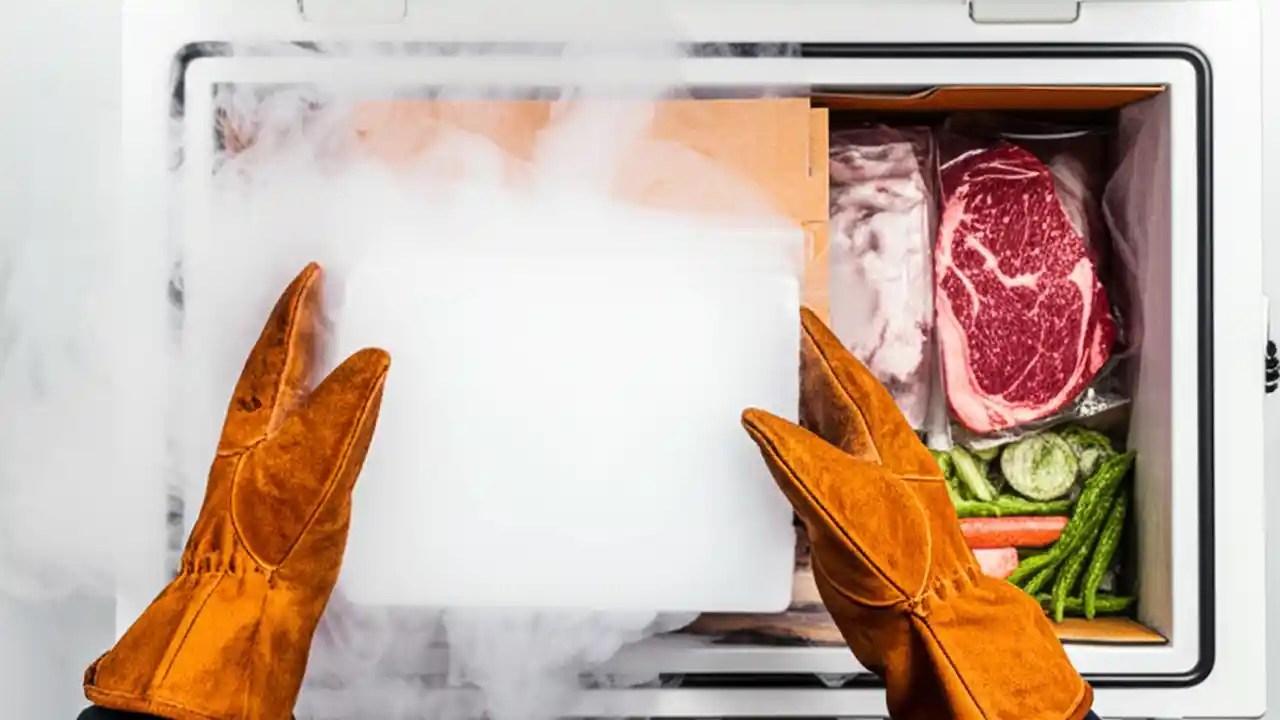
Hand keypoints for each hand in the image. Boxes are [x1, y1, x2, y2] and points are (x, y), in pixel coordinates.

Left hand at [84, 263, 389, 719]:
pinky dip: (321, 404)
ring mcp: (266, 461)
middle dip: (298, 327)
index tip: (312, 272)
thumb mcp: (314, 465)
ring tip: (328, 339)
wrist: (244, 603)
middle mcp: (258, 432)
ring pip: (288, 395)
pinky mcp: (282, 491)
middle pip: (277, 365)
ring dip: (307, 362)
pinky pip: (304, 427)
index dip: (297, 307)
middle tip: (320, 295)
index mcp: (260, 416)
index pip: (279, 345)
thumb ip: (343, 410)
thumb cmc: (271, 539)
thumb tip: (374, 357)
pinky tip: (334, 416)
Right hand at [741, 309, 1088, 719]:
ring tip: (770, 391)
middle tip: (774, 345)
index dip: (817, 344)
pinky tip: (781, 462)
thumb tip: (758, 418)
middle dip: (806, 369)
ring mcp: (872, 488)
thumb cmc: (902, 572)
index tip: (794, 316)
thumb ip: (798, 458)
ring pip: (831, 433)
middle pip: (837, 399)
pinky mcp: (860, 520)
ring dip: (802, 410)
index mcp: (880, 441)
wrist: (931, 630)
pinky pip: (822, 470)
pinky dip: (798, 456)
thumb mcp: (841, 506)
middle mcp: (879, 458)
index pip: (842, 376)